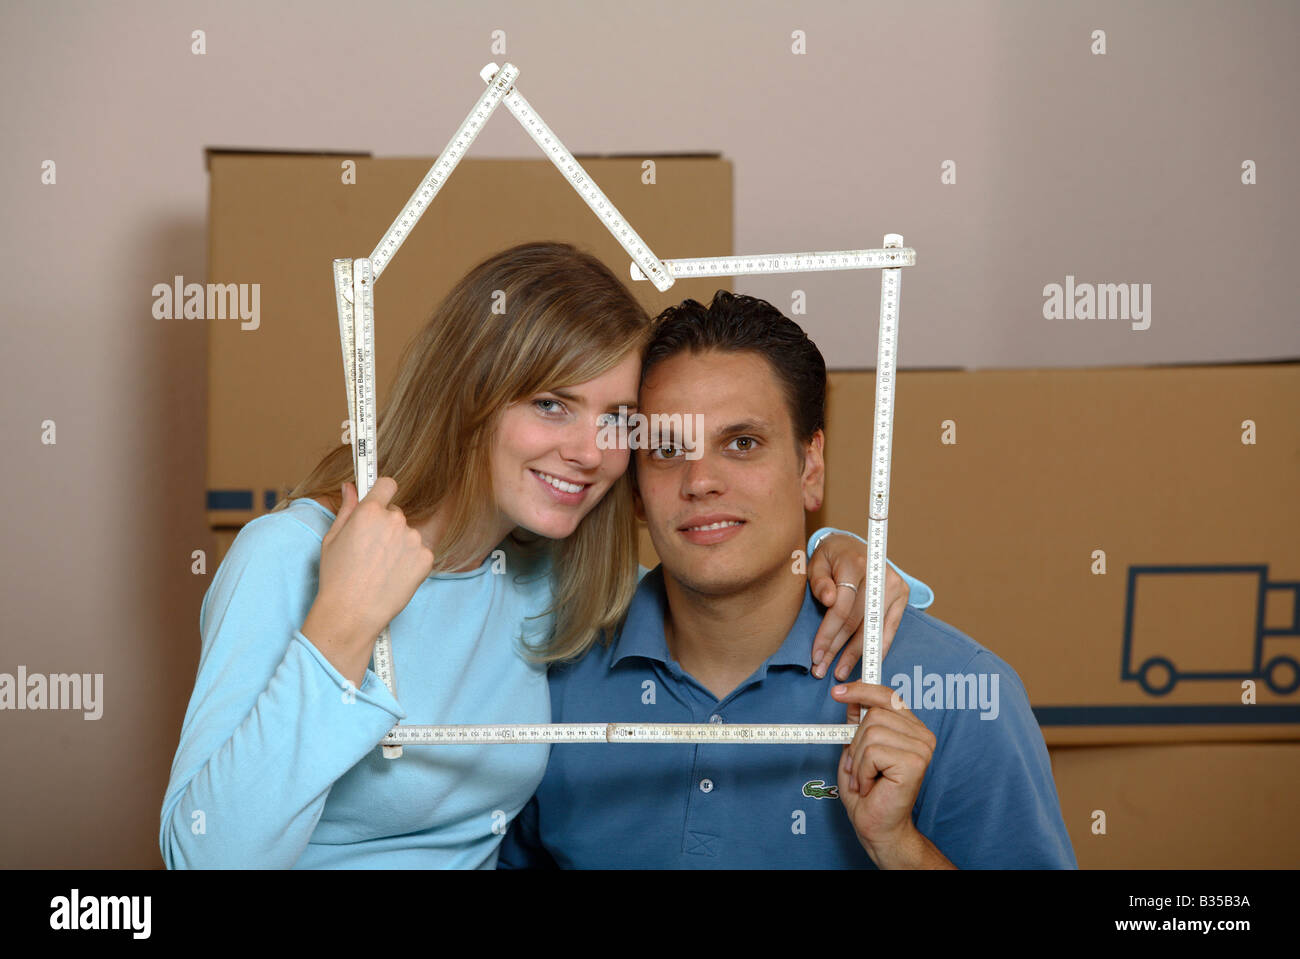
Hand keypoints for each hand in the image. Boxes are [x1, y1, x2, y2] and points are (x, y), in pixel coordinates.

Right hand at [301, 478, 434, 685]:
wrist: (352, 612)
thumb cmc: (337, 576)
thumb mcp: (332, 538)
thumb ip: (346, 508)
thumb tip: (351, 487)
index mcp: (370, 511)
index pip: (388, 484)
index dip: (383, 493)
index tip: (379, 503)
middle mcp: (395, 520)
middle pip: (396, 514)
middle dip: (386, 527)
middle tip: (371, 552)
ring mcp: (413, 539)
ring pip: (408, 535)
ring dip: (399, 546)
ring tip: (381, 569)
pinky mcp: (426, 558)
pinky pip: (419, 553)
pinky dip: (410, 562)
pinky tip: (394, 576)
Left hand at [808, 534, 907, 679]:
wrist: (853, 545)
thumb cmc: (831, 558)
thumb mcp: (817, 563)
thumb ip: (819, 581)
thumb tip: (828, 599)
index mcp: (856, 563)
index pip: (842, 608)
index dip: (828, 635)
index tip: (815, 655)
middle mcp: (880, 575)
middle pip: (857, 622)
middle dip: (838, 650)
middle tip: (822, 670)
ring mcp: (895, 585)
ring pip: (873, 630)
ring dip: (856, 655)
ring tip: (840, 672)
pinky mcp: (903, 596)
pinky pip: (890, 630)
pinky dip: (877, 649)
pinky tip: (864, 664)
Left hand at [831, 681, 938, 867]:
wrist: (878, 826)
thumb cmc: (869, 792)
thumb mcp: (856, 751)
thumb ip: (856, 724)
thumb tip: (850, 697)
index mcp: (911, 728)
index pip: (888, 696)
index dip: (862, 690)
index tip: (837, 691)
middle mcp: (922, 735)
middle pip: (873, 713)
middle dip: (855, 742)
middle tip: (859, 768)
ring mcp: (921, 747)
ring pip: (870, 732)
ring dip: (858, 760)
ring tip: (866, 779)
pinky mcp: (914, 762)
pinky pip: (872, 752)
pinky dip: (862, 771)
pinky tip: (872, 785)